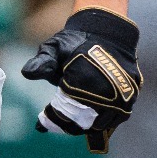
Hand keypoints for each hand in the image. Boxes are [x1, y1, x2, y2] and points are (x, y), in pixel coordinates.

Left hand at [20, 7, 141, 152]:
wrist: (107, 32)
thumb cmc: (75, 41)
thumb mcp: (53, 48)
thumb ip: (41, 63)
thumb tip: (26, 73)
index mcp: (84, 80)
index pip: (65, 113)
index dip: (51, 120)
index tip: (41, 123)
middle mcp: (106, 92)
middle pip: (83, 124)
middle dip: (66, 125)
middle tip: (53, 124)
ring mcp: (121, 96)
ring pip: (100, 125)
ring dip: (84, 126)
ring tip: (69, 122)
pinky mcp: (130, 98)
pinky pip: (115, 119)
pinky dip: (100, 122)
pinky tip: (87, 119)